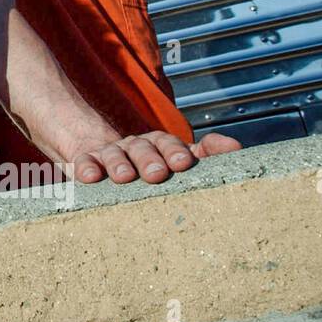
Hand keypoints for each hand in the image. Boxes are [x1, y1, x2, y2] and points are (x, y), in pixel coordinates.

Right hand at [70, 129, 241, 183]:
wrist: (103, 158)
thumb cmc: (148, 167)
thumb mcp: (176, 159)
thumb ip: (206, 154)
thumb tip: (237, 148)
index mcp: (159, 145)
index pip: (169, 143)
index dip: (175, 151)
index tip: (183, 164)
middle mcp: (135, 145)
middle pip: (143, 147)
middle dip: (150, 159)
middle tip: (157, 174)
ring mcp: (110, 153)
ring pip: (114, 153)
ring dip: (120, 164)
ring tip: (125, 177)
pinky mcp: (86, 162)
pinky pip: (85, 162)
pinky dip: (87, 168)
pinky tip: (89, 178)